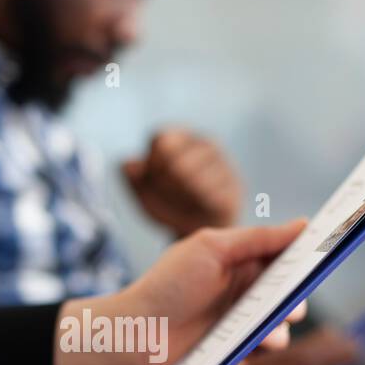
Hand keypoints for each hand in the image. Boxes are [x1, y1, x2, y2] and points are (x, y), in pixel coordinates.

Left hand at [54, 219, 307, 364]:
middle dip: (294, 301)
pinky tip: (243, 350)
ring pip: (280, 328)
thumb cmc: (168, 284)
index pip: (284, 259)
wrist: (137, 332)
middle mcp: (244, 292)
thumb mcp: (212, 249)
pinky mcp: (234, 353)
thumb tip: (304, 224)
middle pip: (289, 296)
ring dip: (278, 330)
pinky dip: (257, 351)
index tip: (322, 258)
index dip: (304, 259)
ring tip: (264, 334)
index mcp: (242, 263)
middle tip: (290, 306)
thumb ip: (259, 239)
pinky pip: (260, 353)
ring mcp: (240, 324)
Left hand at [122, 128, 242, 236]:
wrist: (203, 228)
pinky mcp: (235, 186)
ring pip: (194, 181)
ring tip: (184, 204)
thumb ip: (132, 177)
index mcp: (180, 136)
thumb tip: (129, 164)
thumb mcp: (144, 192)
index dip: (153, 166)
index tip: (154, 180)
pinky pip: (211, 198)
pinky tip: (200, 210)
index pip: (162, 141)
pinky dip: (201, 208)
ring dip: (183, 199)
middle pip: (176, 162)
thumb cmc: (170, 204)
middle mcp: (205, 143)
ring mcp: (225, 163)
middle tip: (169, 197)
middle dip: (166, 187)